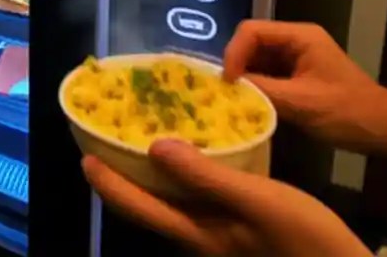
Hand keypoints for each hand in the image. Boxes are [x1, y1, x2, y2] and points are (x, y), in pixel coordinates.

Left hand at [83, 140, 371, 256]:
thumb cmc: (303, 237)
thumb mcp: (257, 200)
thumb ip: (206, 176)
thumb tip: (155, 147)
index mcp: (195, 234)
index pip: (137, 207)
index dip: (107, 183)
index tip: (83, 155)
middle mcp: (196, 242)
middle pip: (147, 209)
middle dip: (121, 180)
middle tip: (106, 143)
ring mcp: (214, 242)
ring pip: (167, 208)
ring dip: (148, 180)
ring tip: (140, 144)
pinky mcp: (232, 237)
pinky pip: (190, 207)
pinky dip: (178, 183)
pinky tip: (189, 162)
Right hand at [224, 20, 386, 163]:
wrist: (383, 129)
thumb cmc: (348, 112)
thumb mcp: (302, 103)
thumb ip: (263, 92)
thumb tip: (225, 90)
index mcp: (300, 37)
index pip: (251, 31)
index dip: (233, 53)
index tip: (227, 83)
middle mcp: (296, 42)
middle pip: (251, 43)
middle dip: (236, 66)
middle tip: (224, 94)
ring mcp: (296, 59)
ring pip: (256, 61)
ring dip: (244, 79)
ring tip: (232, 101)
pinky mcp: (296, 77)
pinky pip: (266, 76)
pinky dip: (255, 89)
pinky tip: (247, 106)